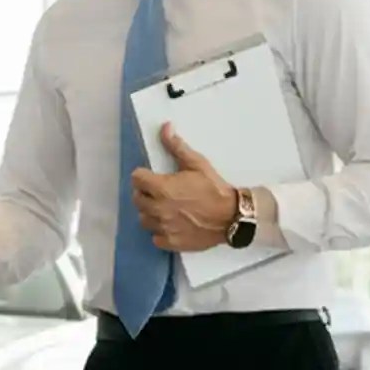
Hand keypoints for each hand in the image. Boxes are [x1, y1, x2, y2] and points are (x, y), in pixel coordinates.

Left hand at [130, 122, 237, 251]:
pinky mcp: (170, 242)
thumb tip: (165, 127)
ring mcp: (163, 227)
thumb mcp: (196, 163)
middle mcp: (157, 209)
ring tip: (165, 208)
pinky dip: (160, 231)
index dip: (143, 176)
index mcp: (161, 188)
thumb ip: (176, 146)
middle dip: (146, 193)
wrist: (232, 216)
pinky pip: (155, 237)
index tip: (152, 177)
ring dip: (151, 213)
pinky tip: (171, 224)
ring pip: (144, 219)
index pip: (136, 179)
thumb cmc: (214, 188)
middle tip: (160, 192)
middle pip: (137, 199)